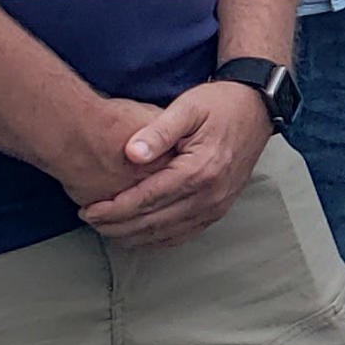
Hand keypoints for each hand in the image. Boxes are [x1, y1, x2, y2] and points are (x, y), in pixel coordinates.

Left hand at [77, 81, 275, 247]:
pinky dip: (157, 240)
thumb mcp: (187, 107)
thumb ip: (158, 131)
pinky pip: (184, 234)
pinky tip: (138, 236)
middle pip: (153, 222)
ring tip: (106, 230)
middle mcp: (210, 195)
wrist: (255, 110)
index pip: (147, 199)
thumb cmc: (219, 105)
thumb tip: (130, 153)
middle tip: (90, 221)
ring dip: (133, 236)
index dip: (114, 209)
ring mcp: (217, 206)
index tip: (88, 210)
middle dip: (117, 226)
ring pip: (167, 234)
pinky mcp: (219, 209)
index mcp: (199, 170)